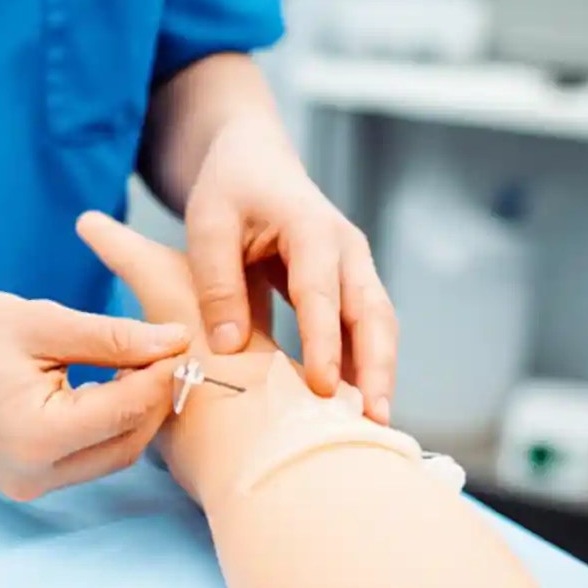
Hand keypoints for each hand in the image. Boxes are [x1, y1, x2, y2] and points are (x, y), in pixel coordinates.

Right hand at [0, 292, 190, 500]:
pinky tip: (108, 389)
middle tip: (166, 354)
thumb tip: (175, 341)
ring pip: (110, 457)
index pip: (128, 410)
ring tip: (139, 366)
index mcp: (38, 436)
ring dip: (132, 416)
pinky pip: (83, 460)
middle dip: (154, 400)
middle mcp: (34, 475)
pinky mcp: (21, 483)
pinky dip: (103, 427)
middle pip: (128, 443)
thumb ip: (113, 337)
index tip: (180, 340)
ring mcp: (25, 486)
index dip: (162, 374)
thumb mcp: (41, 323)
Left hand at [185, 114, 397, 422]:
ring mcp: (354, 267)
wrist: (254, 161)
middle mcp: (345, 248)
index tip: (322, 386)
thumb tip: (231, 347)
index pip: (320, 291)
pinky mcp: (349, 286)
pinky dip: (366, 365)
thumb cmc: (228, 190)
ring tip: (374, 427)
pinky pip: (365, 329)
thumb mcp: (208, 224)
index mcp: (310, 227)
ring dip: (379, 372)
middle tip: (372, 419)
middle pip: (372, 311)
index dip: (324, 340)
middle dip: (377, 366)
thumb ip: (218, 282)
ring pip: (378, 324)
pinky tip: (357, 407)